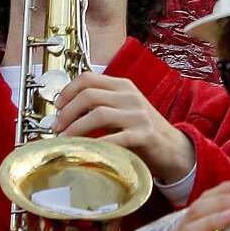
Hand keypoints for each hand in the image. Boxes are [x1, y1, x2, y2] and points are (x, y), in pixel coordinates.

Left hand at [53, 72, 195, 186]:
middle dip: (67, 112)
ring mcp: (138, 115)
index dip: (67, 91)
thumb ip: (101, 105)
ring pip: (98, 114)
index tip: (56, 106)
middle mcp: (130, 97)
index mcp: (123, 86)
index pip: (88, 78)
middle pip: (89, 95)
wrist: (173, 148)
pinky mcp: (144, 135)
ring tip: (65, 140)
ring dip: (76, 128)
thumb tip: (65, 111)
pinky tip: (86, 152)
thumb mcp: (122, 110)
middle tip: (56, 127)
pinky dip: (96, 145)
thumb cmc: (142, 130)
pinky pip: (114, 137)